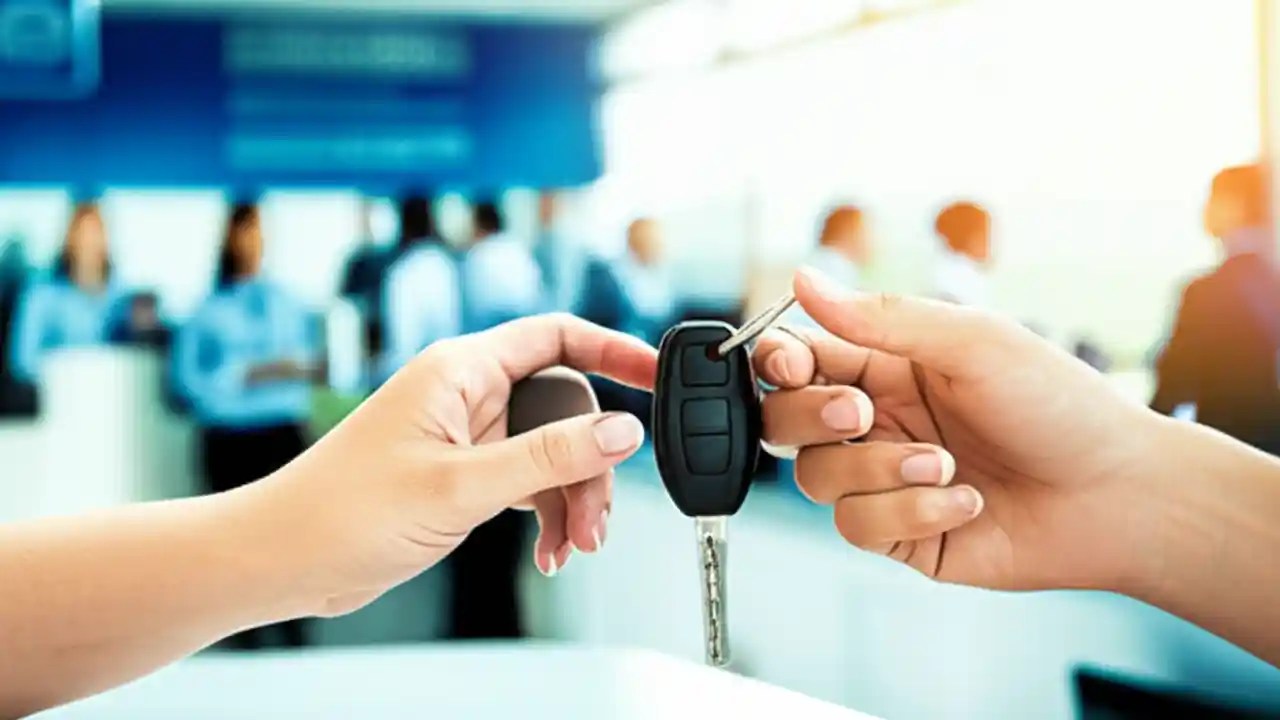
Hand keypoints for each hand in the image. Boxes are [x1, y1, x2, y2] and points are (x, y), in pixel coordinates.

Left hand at [246, 314, 654, 615]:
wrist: (285, 560)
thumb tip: (621, 429)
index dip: (614, 350)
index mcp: (461, 369)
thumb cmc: (344, 511)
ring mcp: (466, 435)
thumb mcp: (462, 485)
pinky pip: (528, 481)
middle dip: (590, 462)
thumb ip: (548, 456)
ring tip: (573, 545)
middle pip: (564, 407)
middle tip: (596, 517)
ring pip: (551, 451)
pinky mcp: (462, 472)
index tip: (657, 376)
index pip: (557, 336)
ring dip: (571, 498)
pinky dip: (546, 514)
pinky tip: (548, 550)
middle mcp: (467, 394)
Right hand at [755, 268, 1166, 593]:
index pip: (798, 356)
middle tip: (862, 414)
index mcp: (886, 364)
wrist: (1117, 495)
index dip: (775, 360)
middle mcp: (877, 419)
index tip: (789, 365)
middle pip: (785, 420)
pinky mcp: (900, 532)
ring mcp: (884, 479)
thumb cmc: (1059, 406)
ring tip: (945, 465)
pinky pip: (856, 525)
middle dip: (813, 417)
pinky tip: (964, 501)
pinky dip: (909, 513)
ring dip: (877, 470)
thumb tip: (802, 279)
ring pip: (815, 477)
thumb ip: (880, 317)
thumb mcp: (972, 342)